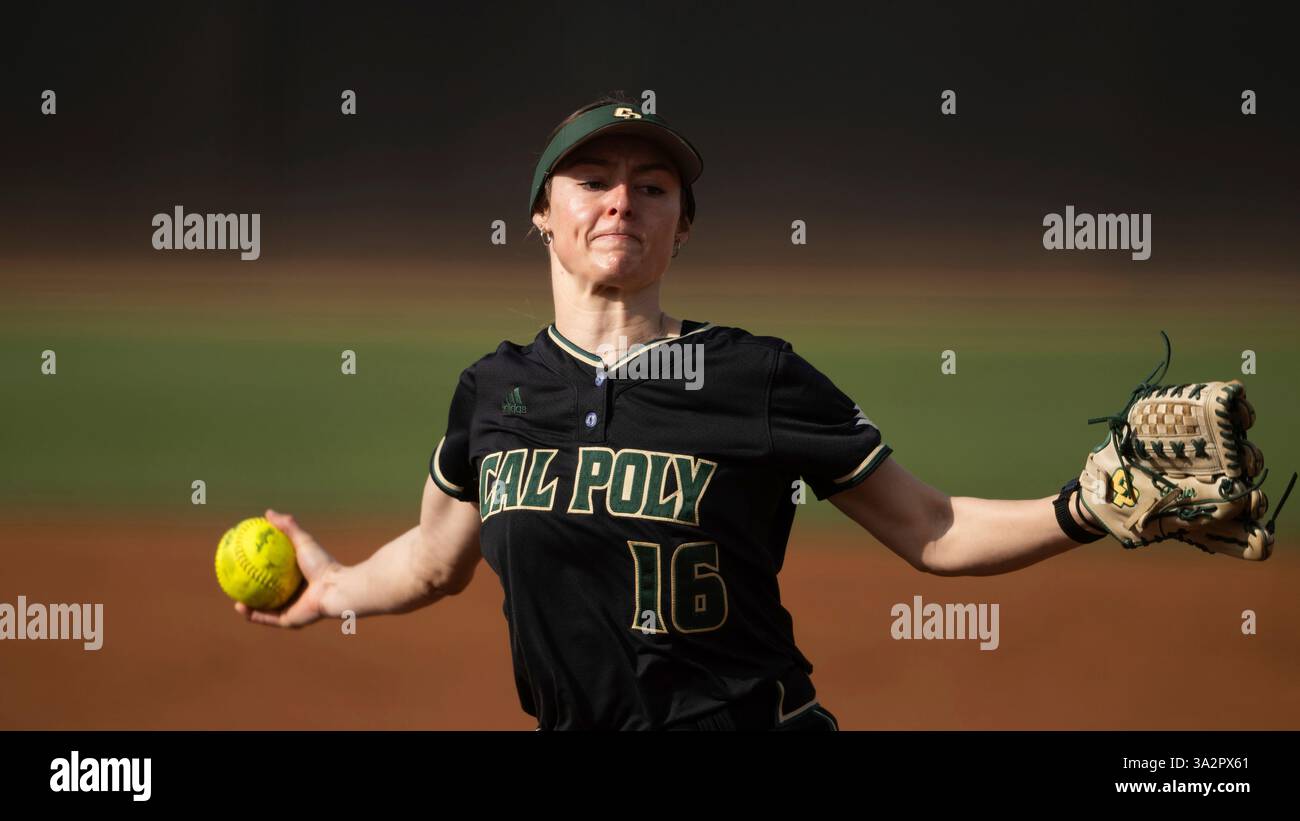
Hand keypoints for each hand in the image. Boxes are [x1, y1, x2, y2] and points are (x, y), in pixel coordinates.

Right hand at [234, 509, 342, 627]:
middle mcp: (296, 594)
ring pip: (266, 609)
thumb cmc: (322, 564)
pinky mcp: (290, 620)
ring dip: (250, 606)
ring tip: (233, 598)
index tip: (246, 561)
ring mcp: (293, 608)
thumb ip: (288, 527)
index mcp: (300, 577)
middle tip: (238, 581)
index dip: (262, 568)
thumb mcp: (303, 541)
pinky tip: (240, 607)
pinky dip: (253, 614)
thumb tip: (268, 512)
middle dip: (255, 589)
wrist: (334, 588)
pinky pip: (267, 618)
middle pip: (271, 592)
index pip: (277, 572)